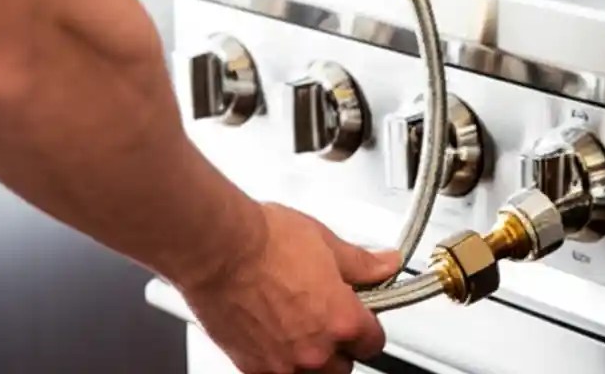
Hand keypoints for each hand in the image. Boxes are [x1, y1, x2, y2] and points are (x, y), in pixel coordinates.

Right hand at [179, 202, 400, 373]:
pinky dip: (278, 363)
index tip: (360, 316)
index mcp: (343, 321)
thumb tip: (386, 265)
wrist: (218, 249)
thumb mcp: (326, 243)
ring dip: (310, 360)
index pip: (373, 343)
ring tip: (297, 329)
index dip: (367, 327)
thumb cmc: (265, 242)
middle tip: (325, 320)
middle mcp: (316, 351)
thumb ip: (361, 264)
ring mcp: (282, 364)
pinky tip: (271, 337)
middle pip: (343, 367)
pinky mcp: (251, 368)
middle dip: (339, 347)